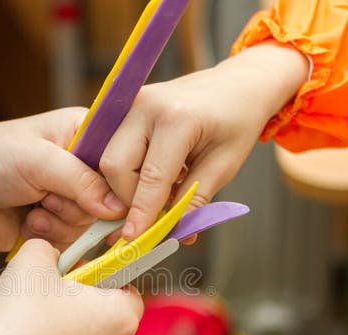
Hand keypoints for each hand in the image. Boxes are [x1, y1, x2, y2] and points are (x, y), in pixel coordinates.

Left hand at [0, 109, 126, 251]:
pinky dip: (48, 237)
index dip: (118, 183)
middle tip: (46, 197)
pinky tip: (27, 224)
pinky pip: (71, 242)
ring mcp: (68, 197)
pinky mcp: (55, 225)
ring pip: (90, 225)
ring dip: (59, 223)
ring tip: (32, 210)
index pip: (122, 160)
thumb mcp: (36, 160)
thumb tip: (118, 208)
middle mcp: (81, 166)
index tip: (103, 197)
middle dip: (75, 206)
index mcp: (83, 134)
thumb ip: (80, 180)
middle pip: (109, 200)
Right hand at [0, 239, 142, 334]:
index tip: (74, 276)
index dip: (102, 278)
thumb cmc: (17, 319)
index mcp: (120, 318)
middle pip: (106, 322)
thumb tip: (51, 255)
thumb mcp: (30, 261)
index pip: (129, 290)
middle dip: (80, 309)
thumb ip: (48, 248)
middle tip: (44, 300)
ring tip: (27, 332)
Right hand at [100, 40, 308, 240]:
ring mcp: (132, 103)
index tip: (133, 238)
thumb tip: (174, 235)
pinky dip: (128, 170)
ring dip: (128, 184)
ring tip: (161, 189)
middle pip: (115, 167)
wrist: (238, 83)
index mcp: (178, 119)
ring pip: (108, 159)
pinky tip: (153, 173)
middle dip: (129, 198)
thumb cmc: (237, 122)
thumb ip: (194, 200)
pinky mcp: (125, 107)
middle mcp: (146, 105)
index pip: (151, 178)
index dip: (142, 212)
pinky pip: (113, 147)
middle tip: (153, 212)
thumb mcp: (224, 166)